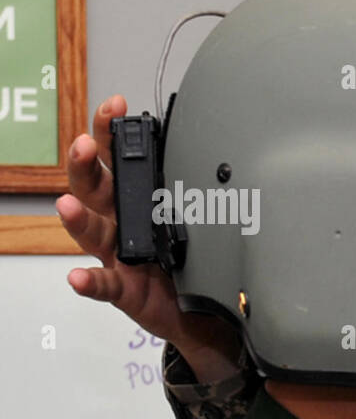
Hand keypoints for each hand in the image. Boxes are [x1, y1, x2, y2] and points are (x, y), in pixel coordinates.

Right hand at [55, 95, 241, 380]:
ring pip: (92, 233)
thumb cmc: (193, 260)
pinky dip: (90, 282)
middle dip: (86, 165)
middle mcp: (121, 224)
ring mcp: (118, 258)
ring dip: (79, 218)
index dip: (110, 132)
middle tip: (84, 145)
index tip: (114, 105)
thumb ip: (201, 188)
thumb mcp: (199, 218)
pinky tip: (79, 277)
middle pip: (95, 190)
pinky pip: (104, 286)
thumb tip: (222, 146)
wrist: (201, 312)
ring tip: (69, 205)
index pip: (117, 160)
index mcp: (139, 200)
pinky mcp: (124, 291)